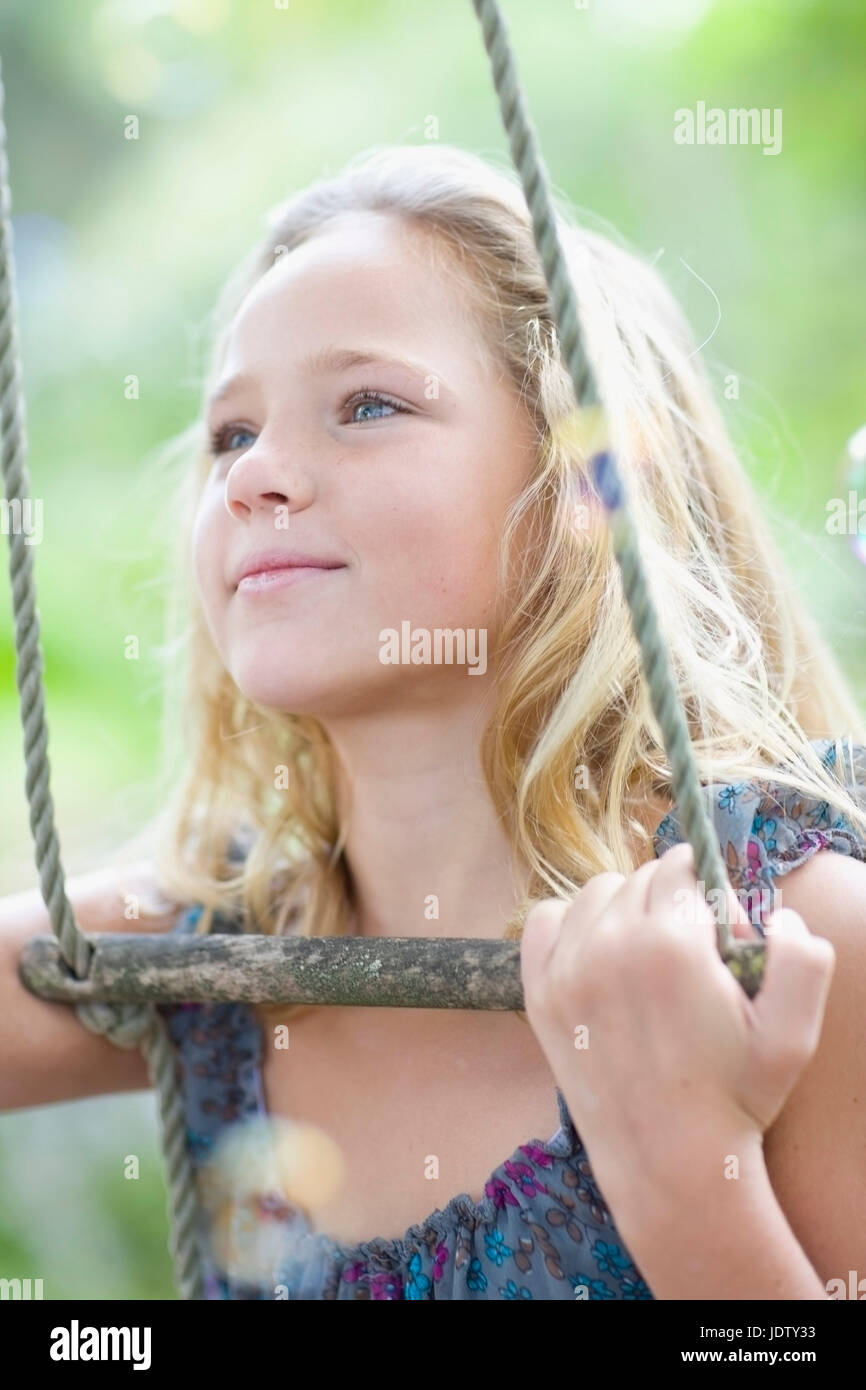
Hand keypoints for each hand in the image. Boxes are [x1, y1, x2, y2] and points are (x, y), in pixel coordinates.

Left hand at [519, 842, 835, 1172]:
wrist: (670, 1164)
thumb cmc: (737, 1098)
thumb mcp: (792, 1033)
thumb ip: (802, 959)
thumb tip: (778, 915)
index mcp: (671, 942)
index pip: (681, 866)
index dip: (707, 892)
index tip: (717, 929)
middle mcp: (610, 944)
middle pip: (640, 879)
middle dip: (670, 902)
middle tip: (689, 955)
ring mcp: (567, 967)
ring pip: (595, 894)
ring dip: (622, 909)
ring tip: (644, 955)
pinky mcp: (540, 992)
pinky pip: (544, 920)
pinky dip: (568, 924)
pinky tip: (594, 953)